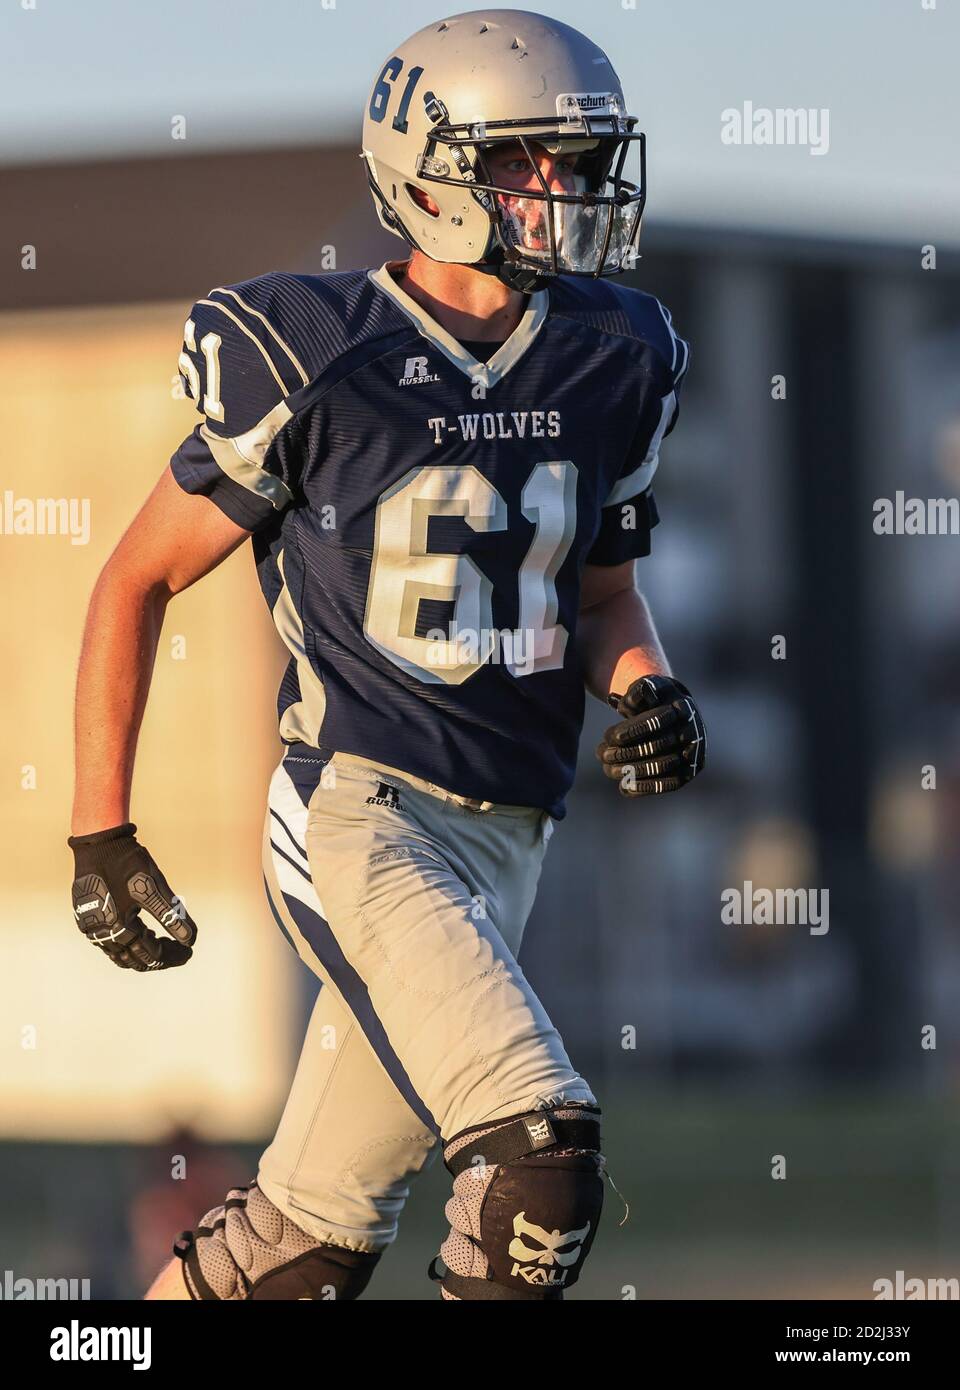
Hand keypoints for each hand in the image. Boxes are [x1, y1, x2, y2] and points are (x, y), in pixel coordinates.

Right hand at [69, 823, 196, 970]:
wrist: (99, 843)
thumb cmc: (129, 863)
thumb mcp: (155, 888)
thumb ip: (172, 916)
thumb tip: (191, 940)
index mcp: (120, 928)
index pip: (152, 954)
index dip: (173, 955)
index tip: (189, 951)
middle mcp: (102, 933)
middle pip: (136, 959)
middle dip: (161, 958)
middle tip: (180, 951)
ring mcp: (91, 928)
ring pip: (120, 955)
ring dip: (142, 954)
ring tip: (162, 945)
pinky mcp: (86, 919)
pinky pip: (108, 943)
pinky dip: (127, 946)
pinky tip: (141, 936)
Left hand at [596, 674, 705, 796]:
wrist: (677, 715)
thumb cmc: (655, 701)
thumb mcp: (647, 689)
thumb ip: (636, 693)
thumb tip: (620, 701)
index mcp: (683, 706)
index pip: (658, 719)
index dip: (633, 729)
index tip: (609, 736)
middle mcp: (694, 730)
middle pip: (659, 745)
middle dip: (627, 752)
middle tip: (602, 755)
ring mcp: (694, 752)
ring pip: (663, 765)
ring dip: (632, 770)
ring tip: (608, 769)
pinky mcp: (691, 771)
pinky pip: (669, 783)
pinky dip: (646, 787)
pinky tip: (624, 787)